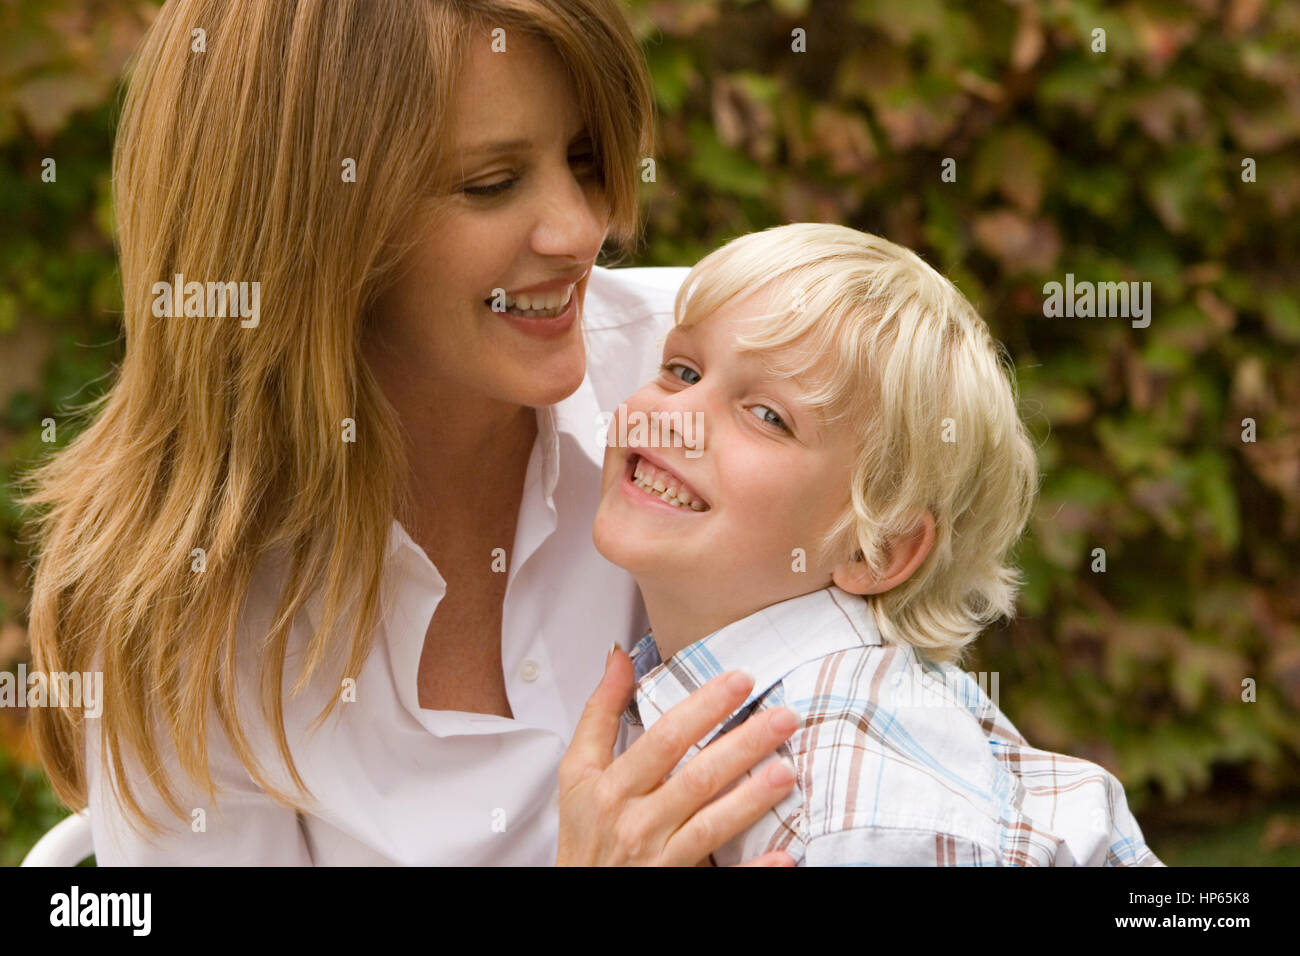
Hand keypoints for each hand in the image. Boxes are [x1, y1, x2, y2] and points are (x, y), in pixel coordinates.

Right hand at [556, 645, 798, 865]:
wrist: (577, 899)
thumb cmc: (583, 834)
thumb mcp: (577, 771)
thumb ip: (600, 713)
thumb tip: (618, 657)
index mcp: (613, 787)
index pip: (665, 739)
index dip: (704, 707)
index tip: (741, 680)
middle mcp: (636, 823)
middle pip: (697, 777)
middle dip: (744, 744)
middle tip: (785, 717)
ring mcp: (658, 860)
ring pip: (711, 825)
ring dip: (751, 799)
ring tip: (787, 770)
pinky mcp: (675, 888)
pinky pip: (719, 880)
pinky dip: (752, 871)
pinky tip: (783, 856)